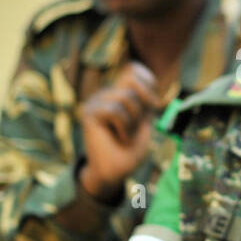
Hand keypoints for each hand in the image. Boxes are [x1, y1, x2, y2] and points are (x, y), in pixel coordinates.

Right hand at [78, 62, 162, 201]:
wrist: (116, 173)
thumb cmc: (131, 150)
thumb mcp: (145, 119)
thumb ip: (142, 95)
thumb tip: (133, 67)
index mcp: (120, 93)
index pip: (135, 69)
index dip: (149, 84)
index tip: (151, 106)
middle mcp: (107, 94)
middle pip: (131, 77)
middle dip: (142, 102)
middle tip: (137, 124)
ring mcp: (96, 102)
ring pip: (125, 96)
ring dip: (134, 120)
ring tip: (126, 134)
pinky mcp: (89, 113)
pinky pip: (115, 110)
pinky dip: (124, 127)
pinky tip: (119, 138)